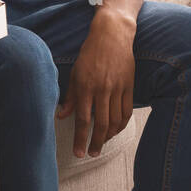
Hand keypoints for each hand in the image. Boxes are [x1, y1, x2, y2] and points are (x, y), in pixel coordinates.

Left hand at [56, 16, 135, 156]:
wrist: (112, 35)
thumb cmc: (90, 53)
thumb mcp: (75, 72)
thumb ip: (70, 95)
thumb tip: (61, 115)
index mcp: (85, 86)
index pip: (82, 119)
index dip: (80, 138)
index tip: (78, 152)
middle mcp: (102, 89)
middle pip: (100, 124)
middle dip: (95, 143)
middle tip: (91, 154)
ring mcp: (117, 89)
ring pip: (115, 121)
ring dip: (108, 136)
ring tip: (102, 144)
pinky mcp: (130, 86)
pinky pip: (126, 111)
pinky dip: (121, 124)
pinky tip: (115, 131)